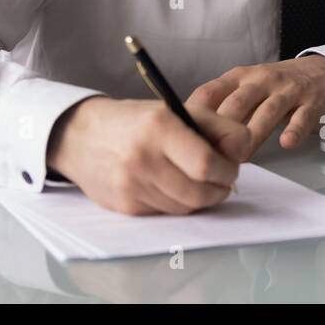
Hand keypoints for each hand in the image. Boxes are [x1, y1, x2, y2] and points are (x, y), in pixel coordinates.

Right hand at [46, 96, 249, 215]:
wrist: (81, 136)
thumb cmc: (136, 122)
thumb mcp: (177, 110)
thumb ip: (217, 127)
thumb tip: (243, 151)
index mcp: (160, 126)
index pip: (207, 163)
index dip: (227, 170)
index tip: (230, 166)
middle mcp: (143, 157)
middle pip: (200, 191)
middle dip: (220, 188)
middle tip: (221, 178)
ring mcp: (132, 185)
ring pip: (186, 207)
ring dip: (201, 198)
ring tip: (198, 181)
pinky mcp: (125, 206)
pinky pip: (166, 213)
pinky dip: (177, 203)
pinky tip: (172, 186)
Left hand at [187, 54, 324, 159]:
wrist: (323, 71)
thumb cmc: (278, 85)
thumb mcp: (246, 86)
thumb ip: (223, 105)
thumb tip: (192, 134)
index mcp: (241, 77)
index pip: (211, 91)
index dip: (197, 115)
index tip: (186, 137)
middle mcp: (262, 80)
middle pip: (238, 102)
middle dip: (222, 129)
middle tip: (212, 154)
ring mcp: (288, 90)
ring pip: (268, 111)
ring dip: (253, 134)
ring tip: (241, 156)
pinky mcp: (312, 103)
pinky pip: (302, 117)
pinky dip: (294, 130)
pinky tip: (286, 142)